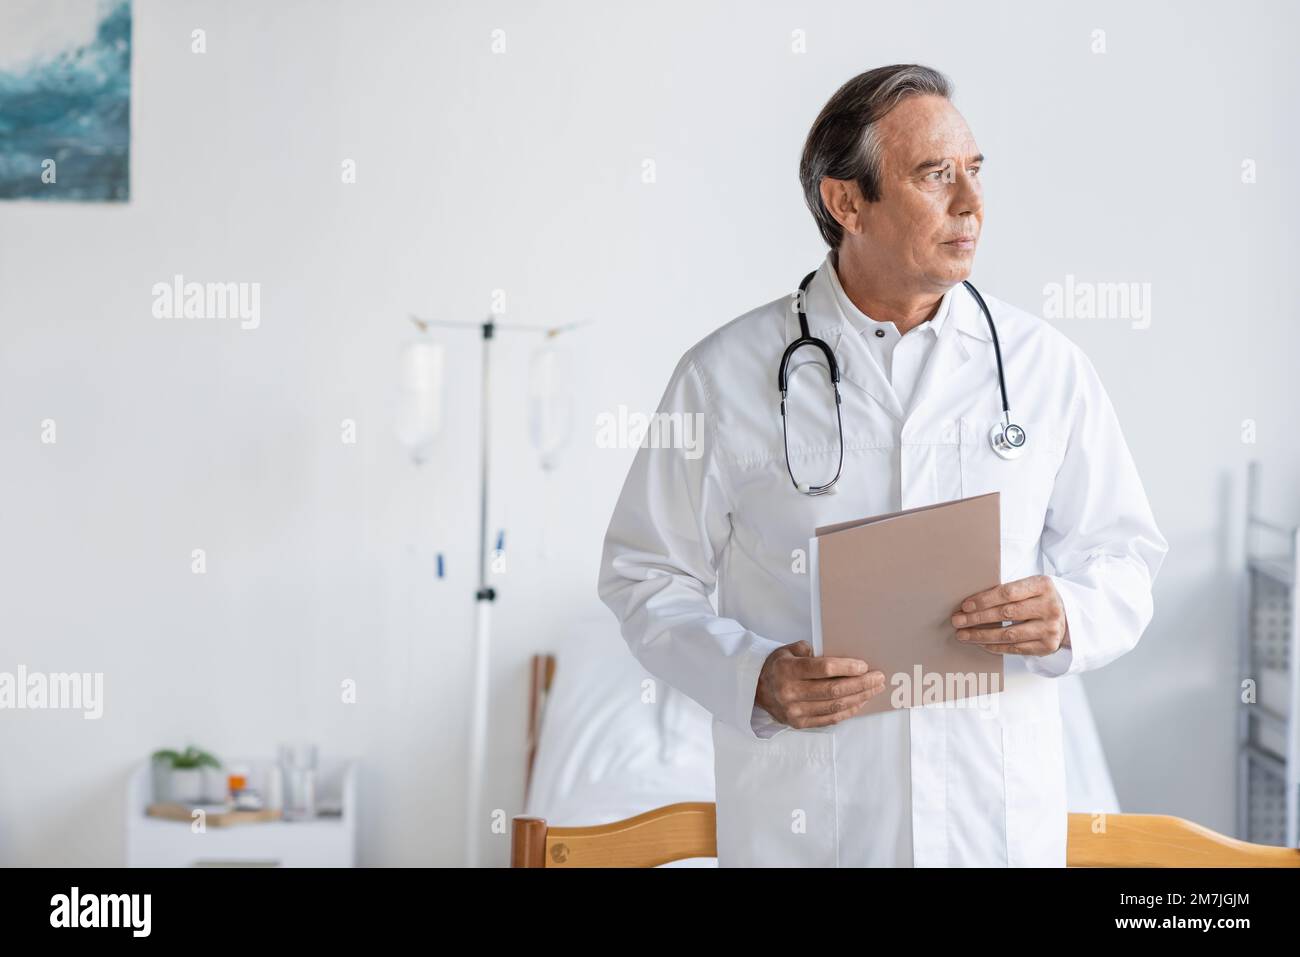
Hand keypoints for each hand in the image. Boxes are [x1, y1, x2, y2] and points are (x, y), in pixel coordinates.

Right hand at [754, 640, 885, 729]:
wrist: (755, 688)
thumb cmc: (778, 665)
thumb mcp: (788, 650)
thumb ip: (812, 651)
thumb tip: (841, 656)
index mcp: (787, 670)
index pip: (823, 669)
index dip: (846, 668)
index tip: (864, 666)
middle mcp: (790, 692)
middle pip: (834, 690)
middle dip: (860, 684)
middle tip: (878, 678)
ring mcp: (795, 711)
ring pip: (835, 706)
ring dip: (859, 698)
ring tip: (874, 689)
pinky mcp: (800, 723)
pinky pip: (830, 719)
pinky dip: (848, 710)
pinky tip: (860, 702)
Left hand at [950, 574, 1070, 656]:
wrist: (1068, 616)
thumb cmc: (1039, 598)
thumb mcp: (1030, 587)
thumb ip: (1007, 592)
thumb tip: (970, 603)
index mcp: (1043, 585)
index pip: (1007, 592)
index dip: (984, 600)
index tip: (965, 605)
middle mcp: (1049, 607)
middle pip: (1006, 614)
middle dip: (977, 618)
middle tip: (957, 621)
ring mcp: (1050, 628)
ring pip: (1008, 634)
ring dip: (981, 635)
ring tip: (963, 635)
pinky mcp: (1047, 646)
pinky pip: (1015, 648)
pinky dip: (995, 646)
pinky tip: (980, 643)